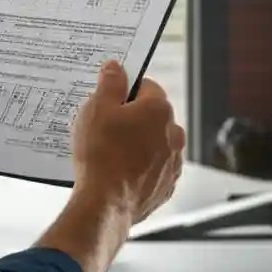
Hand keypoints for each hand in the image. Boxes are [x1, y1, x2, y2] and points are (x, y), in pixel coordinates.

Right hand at [71, 61, 184, 224]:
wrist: (106, 203)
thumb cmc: (101, 153)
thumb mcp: (97, 108)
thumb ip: (110, 83)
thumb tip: (116, 67)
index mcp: (159, 109)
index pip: (146, 86)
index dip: (125, 90)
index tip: (109, 100)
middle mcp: (174, 134)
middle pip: (152, 115)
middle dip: (132, 118)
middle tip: (105, 127)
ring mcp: (173, 162)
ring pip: (154, 142)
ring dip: (138, 143)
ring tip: (110, 153)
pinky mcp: (166, 185)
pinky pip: (154, 167)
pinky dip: (140, 167)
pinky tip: (118, 171)